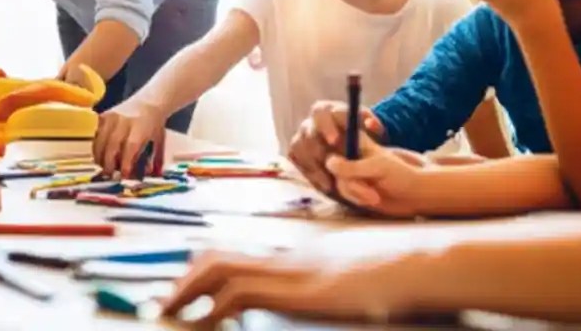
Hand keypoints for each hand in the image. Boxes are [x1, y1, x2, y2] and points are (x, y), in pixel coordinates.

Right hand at [93, 99, 165, 178]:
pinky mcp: (103, 116)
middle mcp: (124, 120)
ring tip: (103, 167)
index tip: (124, 175)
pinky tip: (101, 156)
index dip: (125, 162)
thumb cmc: (153, 124)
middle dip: (109, 163)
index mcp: (140, 126)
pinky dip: (97, 147)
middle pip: (112, 145)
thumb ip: (156, 159)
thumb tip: (153, 176)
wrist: (148, 103)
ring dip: (100, 157)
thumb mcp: (159, 140)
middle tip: (110, 174)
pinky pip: (96, 135)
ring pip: (100, 141)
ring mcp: (112, 117)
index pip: (130, 146)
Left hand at [161, 251, 436, 325]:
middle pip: (218, 257)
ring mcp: (291, 270)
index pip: (239, 257)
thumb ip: (334, 287)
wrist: (419, 262)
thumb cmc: (398, 274)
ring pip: (219, 269)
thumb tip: (330, 297)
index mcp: (298, 258)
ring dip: (187, 291)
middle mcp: (287, 258)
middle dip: (184, 280)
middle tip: (162, 304)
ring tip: (165, 311)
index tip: (182, 290)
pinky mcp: (297, 289)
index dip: (204, 272)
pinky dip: (212, 309)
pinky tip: (201, 323)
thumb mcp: (356, 281)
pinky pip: (241, 294)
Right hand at [286, 101, 382, 195]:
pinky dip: (310, 174)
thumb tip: (370, 123)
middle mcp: (311, 121)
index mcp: (329, 110)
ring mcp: (302, 137)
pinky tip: (325, 184)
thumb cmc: (362, 136)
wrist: (353, 150)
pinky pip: (297, 162)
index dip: (326, 126)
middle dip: (317, 147)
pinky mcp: (296, 153)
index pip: (322, 112)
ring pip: (299, 147)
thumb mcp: (373, 129)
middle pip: (307, 130)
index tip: (334, 141)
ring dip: (314, 165)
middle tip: (329, 165)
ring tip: (331, 182)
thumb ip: (374, 126)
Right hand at [326, 136, 424, 217]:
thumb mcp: (377, 167)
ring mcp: (350, 171)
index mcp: (359, 140)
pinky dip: (355, 197)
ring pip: (337, 180)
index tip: (339, 154)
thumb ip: (351, 166)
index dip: (334, 142)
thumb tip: (328, 162)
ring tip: (374, 196)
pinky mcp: (351, 186)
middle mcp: (352, 154)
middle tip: (369, 190)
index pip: (338, 135)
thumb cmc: (401, 176)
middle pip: (333, 163)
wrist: (413, 196)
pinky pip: (342, 191)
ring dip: (354, 191)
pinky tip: (370, 199)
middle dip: (350, 181)